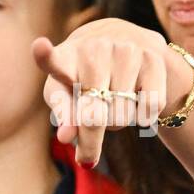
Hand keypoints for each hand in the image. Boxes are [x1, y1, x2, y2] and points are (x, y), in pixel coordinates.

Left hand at [32, 18, 191, 165]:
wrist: (122, 41)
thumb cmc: (84, 78)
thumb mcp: (67, 95)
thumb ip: (65, 116)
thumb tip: (66, 138)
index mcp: (65, 58)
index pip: (52, 59)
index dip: (45, 55)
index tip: (40, 48)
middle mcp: (94, 48)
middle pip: (93, 116)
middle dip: (91, 140)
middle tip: (87, 152)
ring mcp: (125, 49)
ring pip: (123, 115)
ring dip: (119, 122)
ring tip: (114, 104)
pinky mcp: (153, 56)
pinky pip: (151, 105)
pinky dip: (144, 115)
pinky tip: (137, 100)